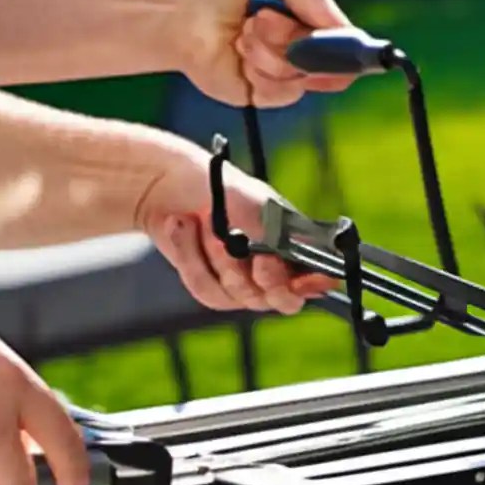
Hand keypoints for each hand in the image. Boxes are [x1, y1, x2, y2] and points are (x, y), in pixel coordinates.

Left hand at [136, 149, 337, 314]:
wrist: (167, 184)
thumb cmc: (221, 189)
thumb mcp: (259, 211)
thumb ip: (286, 241)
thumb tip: (317, 266)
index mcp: (295, 246)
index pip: (317, 280)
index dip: (314, 285)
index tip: (303, 278)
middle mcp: (274, 269)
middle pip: (283, 300)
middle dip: (267, 278)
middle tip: (258, 256)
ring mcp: (242, 281)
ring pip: (240, 296)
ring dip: (218, 258)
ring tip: (204, 224)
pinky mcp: (212, 286)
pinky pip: (207, 290)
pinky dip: (192, 258)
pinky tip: (183, 228)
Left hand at [177, 0, 357, 107]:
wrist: (181, 11)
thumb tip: (340, 30)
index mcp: (312, 23)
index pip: (349, 46)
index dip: (349, 50)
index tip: (340, 46)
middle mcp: (302, 52)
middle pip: (330, 66)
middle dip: (296, 41)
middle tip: (262, 21)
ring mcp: (283, 75)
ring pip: (302, 80)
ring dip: (271, 54)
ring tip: (243, 35)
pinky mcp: (262, 94)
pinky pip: (281, 93)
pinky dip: (260, 72)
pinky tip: (240, 55)